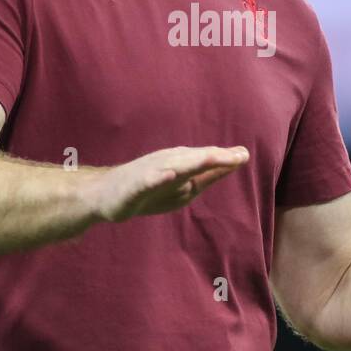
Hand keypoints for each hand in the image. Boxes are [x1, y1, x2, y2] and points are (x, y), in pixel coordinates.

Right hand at [84, 145, 249, 222]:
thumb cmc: (148, 189)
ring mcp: (149, 172)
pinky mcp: (134, 186)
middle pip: (194, 159)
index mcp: (179, 163)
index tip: (245, 155)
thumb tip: (234, 162)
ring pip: (174, 166)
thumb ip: (207, 175)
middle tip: (238, 155)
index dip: (225, 158)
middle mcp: (166, 162)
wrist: (106, 195)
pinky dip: (158, 177)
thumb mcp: (182, 185)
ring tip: (212, 158)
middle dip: (216, 157)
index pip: (205, 159)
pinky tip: (168, 175)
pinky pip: (147, 180)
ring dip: (193, 162)